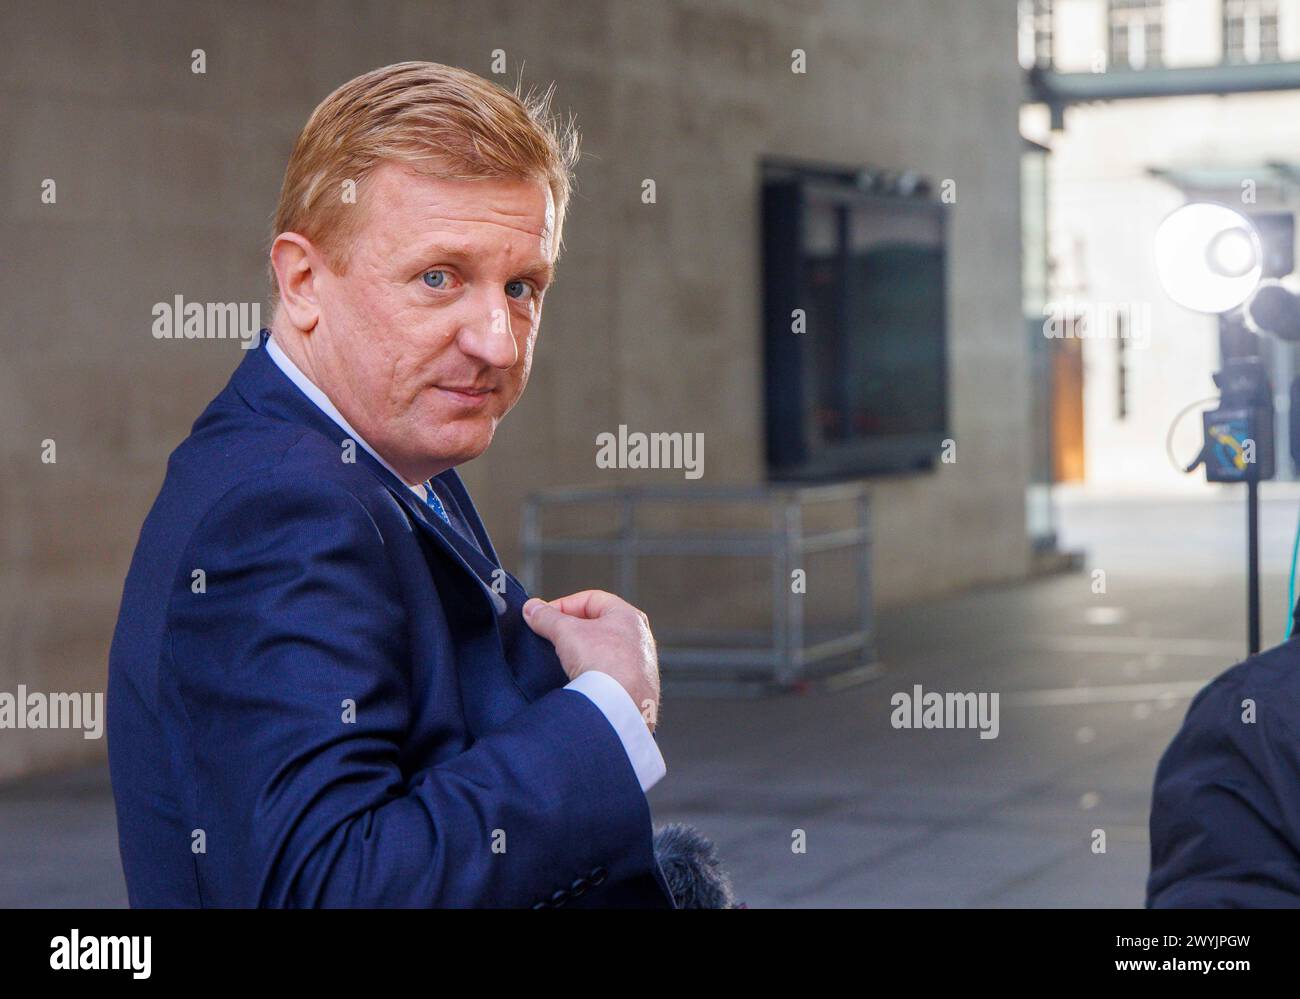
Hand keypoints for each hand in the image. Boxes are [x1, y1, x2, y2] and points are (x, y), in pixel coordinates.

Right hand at [523, 589, 660, 730]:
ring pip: (603, 652)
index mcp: (629, 616)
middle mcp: (639, 639)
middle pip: (598, 625)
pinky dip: (592, 675)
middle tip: (550, 637)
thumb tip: (532, 609)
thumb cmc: (605, 664)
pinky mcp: (635, 690)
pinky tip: (578, 682)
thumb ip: (546, 617)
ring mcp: (640, 666)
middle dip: (571, 630)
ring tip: (562, 661)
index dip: (563, 605)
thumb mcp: (566, 632)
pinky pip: (609, 675)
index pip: (591, 599)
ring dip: (581, 653)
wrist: (620, 708)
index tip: (544, 617)